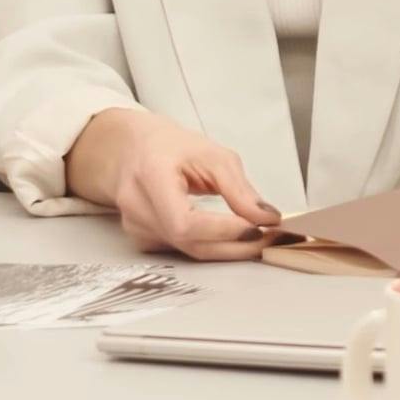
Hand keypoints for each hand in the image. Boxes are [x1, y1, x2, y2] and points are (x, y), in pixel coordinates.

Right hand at [67, 108, 279, 260]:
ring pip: (189, 251)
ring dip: (226, 249)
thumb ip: (239, 189)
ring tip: (255, 236)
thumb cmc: (170, 148)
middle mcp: (137, 205)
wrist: (131, 151)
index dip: (222, 231)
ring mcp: (136, 227)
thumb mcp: (212, 155)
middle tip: (268, 238)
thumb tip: (266, 218)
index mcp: (151, 175)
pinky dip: (211, 247)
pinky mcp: (143, 240)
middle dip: (234, 245)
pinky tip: (229, 238)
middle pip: (189, 242)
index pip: (184, 221)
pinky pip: (183, 251)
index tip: (256, 228)